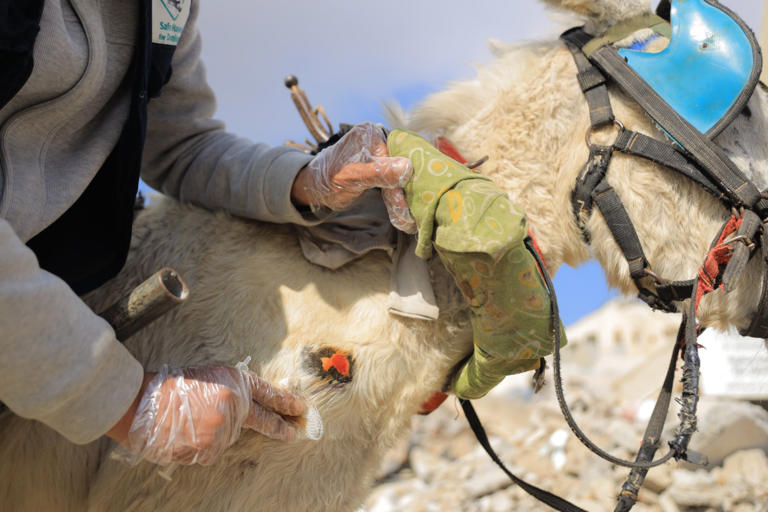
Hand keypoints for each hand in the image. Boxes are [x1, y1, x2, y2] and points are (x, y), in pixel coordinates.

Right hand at [108, 366, 305, 465]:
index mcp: (235, 382)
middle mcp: (235, 405)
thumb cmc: (171, 386)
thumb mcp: (210, 377)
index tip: (302, 409)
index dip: (286, 401)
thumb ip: (233, 392)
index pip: (268, 394)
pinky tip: (184, 434)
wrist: (142, 402)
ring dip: (214, 433)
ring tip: (189, 421)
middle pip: (260, 420)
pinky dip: (200, 445)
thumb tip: (247, 410)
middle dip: (280, 427)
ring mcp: (223, 428)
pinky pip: (211, 450)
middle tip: (295, 432)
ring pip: (228, 437)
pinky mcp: (209, 448)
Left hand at [291, 122, 415, 232]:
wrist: (313, 189)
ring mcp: (378, 153)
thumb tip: (407, 168)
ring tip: (406, 218)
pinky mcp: (377, 167)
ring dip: (402, 195)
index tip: (407, 200)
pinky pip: (392, 181)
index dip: (406, 177)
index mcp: (371, 133)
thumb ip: (379, 172)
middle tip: (407, 213)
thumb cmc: (328, 181)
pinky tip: (401, 211)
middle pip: (402, 163)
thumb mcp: (353, 177)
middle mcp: (377, 139)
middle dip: (406, 189)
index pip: (399, 154)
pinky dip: (396, 196)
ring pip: (399, 175)